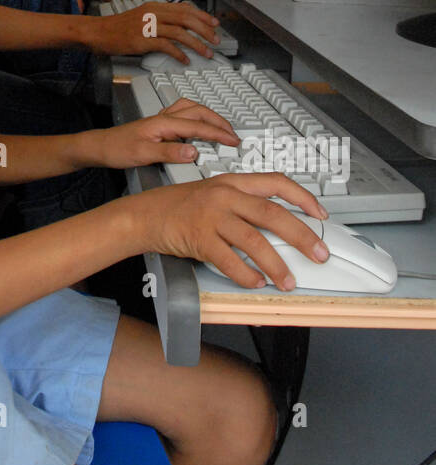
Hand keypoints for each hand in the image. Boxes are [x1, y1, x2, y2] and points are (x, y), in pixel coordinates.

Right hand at [90, 0, 219, 59]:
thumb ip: (159, 19)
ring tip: (206, 52)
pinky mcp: (142, 40)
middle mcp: (153, 14)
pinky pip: (166, 46)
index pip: (185, 8)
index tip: (214, 24)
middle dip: (205, 30)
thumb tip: (179, 26)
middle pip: (186, 18)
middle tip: (215, 39)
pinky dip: (178, 53)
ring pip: (180, 32)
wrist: (97, 31)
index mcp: (154, 7)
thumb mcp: (141, 16)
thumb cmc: (117, 27)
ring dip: (197, 43)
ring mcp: (147, 26)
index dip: (202, 16)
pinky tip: (185, 60)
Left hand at [90, 99, 239, 170]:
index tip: (232, 141)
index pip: (198, 126)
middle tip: (232, 134)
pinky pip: (184, 114)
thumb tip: (193, 152)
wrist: (100, 146)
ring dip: (209, 116)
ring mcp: (162, 119)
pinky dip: (197, 117)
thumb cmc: (117, 148)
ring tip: (221, 128)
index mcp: (163, 123)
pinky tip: (198, 126)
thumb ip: (169, 152)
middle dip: (218, 121)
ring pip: (192, 109)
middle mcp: (164, 117)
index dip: (218, 133)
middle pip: (199, 111)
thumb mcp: (143, 154)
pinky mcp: (159, 124)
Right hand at [131, 171, 329, 290]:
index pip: (276, 183)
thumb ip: (243, 203)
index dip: (302, 197)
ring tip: (287, 280)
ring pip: (254, 241)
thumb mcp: (214, 193)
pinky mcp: (199, 237)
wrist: (144, 214)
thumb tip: (279, 225)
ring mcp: (211, 216)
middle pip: (272, 214)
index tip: (320, 214)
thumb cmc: (180, 206)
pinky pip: (229, 261)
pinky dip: (246, 275)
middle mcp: (224, 196)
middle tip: (319, 253)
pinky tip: (256, 282)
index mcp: (232, 182)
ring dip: (276, 264)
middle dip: (302, 236)